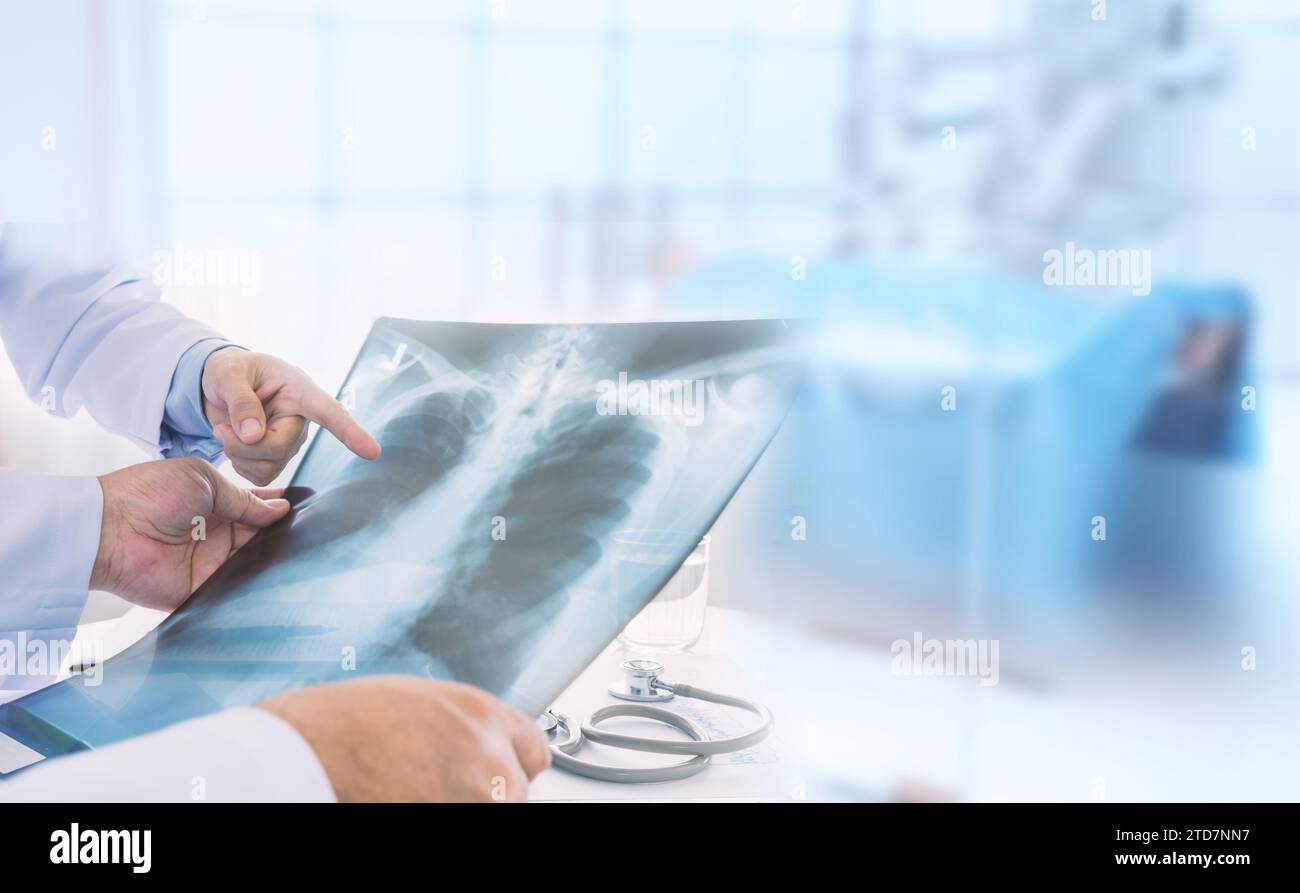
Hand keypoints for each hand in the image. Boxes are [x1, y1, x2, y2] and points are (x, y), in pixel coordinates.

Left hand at [92, 458, 291, 609]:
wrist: (108, 529)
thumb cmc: (148, 493)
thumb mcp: (203, 480)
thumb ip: (243, 499)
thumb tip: (280, 510)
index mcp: (215, 504)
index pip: (256, 506)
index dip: (279, 506)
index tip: (308, 504)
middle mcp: (216, 535)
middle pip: (261, 536)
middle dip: (283, 530)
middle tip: (311, 526)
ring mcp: (211, 564)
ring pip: (254, 563)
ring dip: (274, 556)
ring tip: (303, 548)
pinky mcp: (203, 591)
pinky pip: (236, 590)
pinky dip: (255, 585)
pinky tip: (280, 576)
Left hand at [201, 347, 380, 484]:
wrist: (221, 386)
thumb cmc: (230, 371)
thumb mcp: (228, 375)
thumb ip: (240, 402)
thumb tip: (254, 435)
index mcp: (299, 390)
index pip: (329, 412)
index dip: (351, 432)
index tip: (372, 452)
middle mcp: (301, 420)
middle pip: (279, 448)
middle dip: (241, 445)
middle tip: (220, 428)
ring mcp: (291, 442)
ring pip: (268, 467)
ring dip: (237, 455)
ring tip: (225, 430)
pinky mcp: (277, 459)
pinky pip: (260, 476)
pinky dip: (238, 464)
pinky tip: (235, 444)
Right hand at [258, 676, 550, 801]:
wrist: (302, 753)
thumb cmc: (337, 725)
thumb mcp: (413, 701)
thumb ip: (456, 723)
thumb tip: (464, 741)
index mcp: (479, 713)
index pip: (533, 749)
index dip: (508, 763)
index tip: (497, 773)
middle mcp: (489, 753)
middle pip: (515, 789)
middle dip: (485, 792)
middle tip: (437, 790)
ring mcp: (475, 795)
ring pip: (495, 810)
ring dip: (466, 806)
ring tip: (413, 796)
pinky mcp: (460, 822)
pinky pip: (471, 826)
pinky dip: (443, 816)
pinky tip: (405, 804)